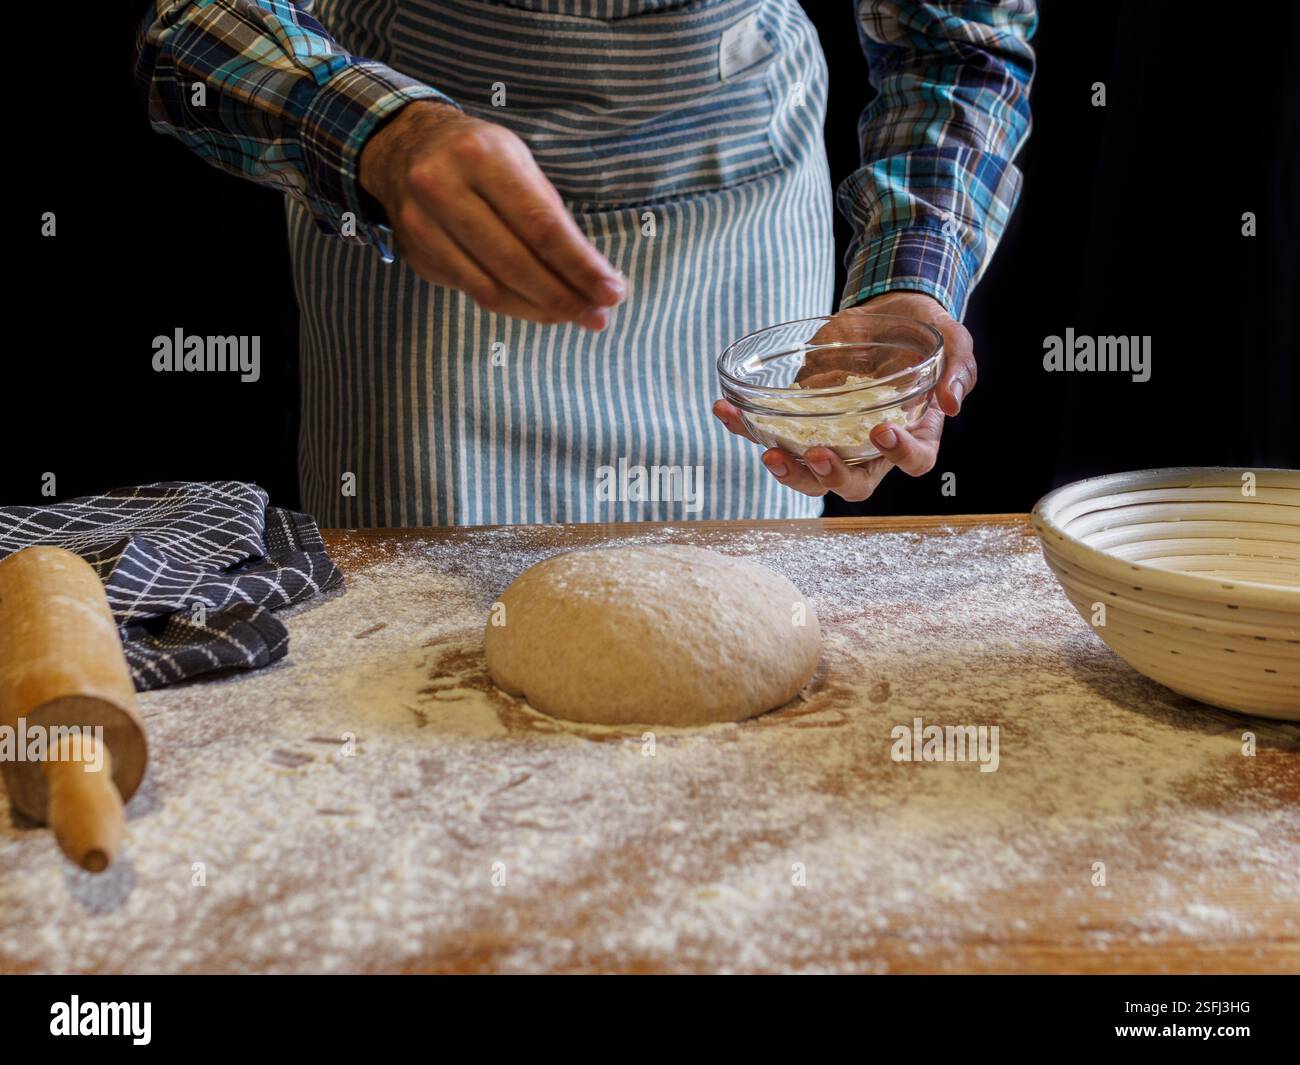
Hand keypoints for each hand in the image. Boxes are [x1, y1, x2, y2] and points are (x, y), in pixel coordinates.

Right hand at [359, 101, 625, 328]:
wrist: (403, 148)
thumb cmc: (479, 157)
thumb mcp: (518, 163)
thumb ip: (553, 217)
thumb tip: (597, 275)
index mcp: (482, 156)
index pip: (541, 225)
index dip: (580, 266)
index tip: (613, 292)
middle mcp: (444, 188)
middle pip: (516, 262)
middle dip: (565, 296)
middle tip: (599, 316)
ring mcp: (423, 225)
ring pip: (493, 287)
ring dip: (542, 309)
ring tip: (576, 316)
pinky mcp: (418, 254)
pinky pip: (474, 292)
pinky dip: (514, 306)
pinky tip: (540, 308)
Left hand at [712, 290, 975, 501]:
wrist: (884, 311)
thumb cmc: (923, 331)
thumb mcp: (952, 340)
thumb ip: (958, 369)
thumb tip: (951, 404)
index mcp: (916, 434)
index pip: (913, 462)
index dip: (899, 455)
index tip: (881, 432)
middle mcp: (871, 447)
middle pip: (854, 484)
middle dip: (832, 477)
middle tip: (814, 455)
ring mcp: (834, 437)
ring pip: (811, 474)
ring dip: (788, 473)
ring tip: (768, 455)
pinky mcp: (801, 419)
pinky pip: (772, 433)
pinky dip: (745, 427)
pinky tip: (723, 410)